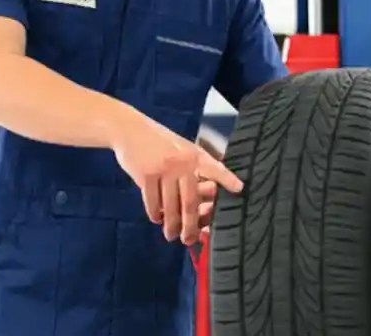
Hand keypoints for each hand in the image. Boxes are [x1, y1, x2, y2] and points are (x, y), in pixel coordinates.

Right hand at [110, 109, 242, 245]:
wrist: (130, 130)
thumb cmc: (159, 142)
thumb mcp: (182, 148)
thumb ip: (195, 167)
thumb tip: (210, 192)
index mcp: (194, 155)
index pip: (214, 168)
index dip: (227, 179)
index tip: (240, 189)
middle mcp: (181, 162)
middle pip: (190, 201)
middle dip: (191, 225)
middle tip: (190, 239)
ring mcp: (163, 169)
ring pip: (170, 206)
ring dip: (171, 225)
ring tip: (171, 235)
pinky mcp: (145, 175)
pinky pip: (152, 202)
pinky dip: (155, 214)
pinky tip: (157, 219)